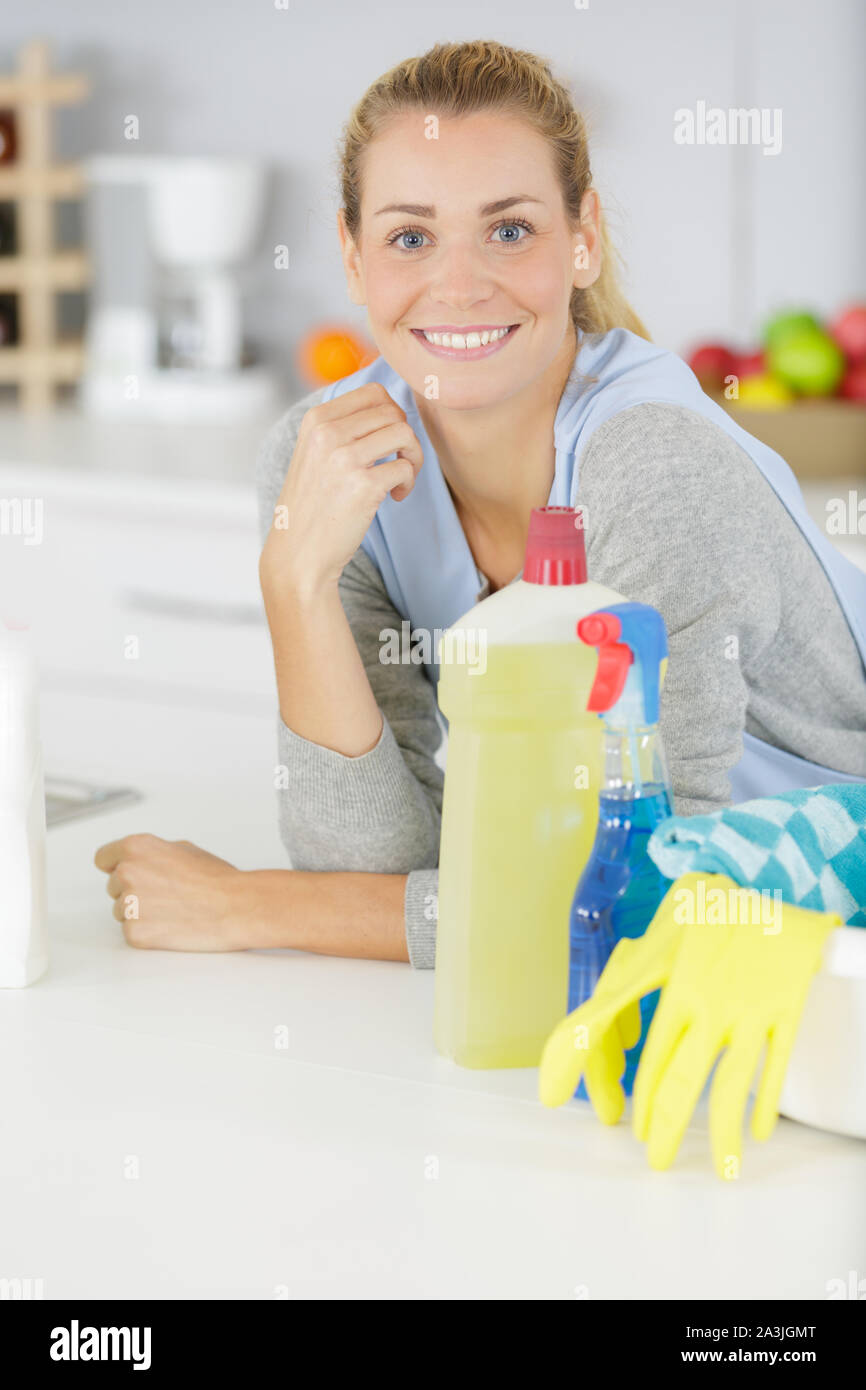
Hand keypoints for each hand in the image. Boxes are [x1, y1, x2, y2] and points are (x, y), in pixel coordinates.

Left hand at [94, 833, 246, 951]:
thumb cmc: (216, 879)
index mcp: (136, 847)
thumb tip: (137, 860)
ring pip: (120, 911)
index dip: (117, 867)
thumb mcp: (183, 849)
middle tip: (166, 895)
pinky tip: (171, 925)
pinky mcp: (135, 933)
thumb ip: (151, 853)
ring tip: (172, 910)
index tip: (129, 874)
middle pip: (113, 886)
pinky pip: (131, 932)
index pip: (103, 859)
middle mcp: (127, 872)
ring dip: (140, 913)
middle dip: (133, 891)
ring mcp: (128, 904)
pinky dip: (148, 932)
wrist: (236, 908)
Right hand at [259, 381, 423, 599]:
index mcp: (316, 420)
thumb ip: (342, 427)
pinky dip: (408, 482)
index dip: (392, 414)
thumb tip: (390, 406)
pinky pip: (406, 467)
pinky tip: (395, 497)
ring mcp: (345, 458)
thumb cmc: (312, 506)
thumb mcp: (314, 453)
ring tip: (399, 478)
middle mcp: (328, 433)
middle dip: (406, 436)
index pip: (373, 392)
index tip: (388, 440)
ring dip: (413, 456)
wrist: (299, 554)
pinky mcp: (364, 486)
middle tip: (398, 461)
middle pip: (393, 412)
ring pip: (404, 434)